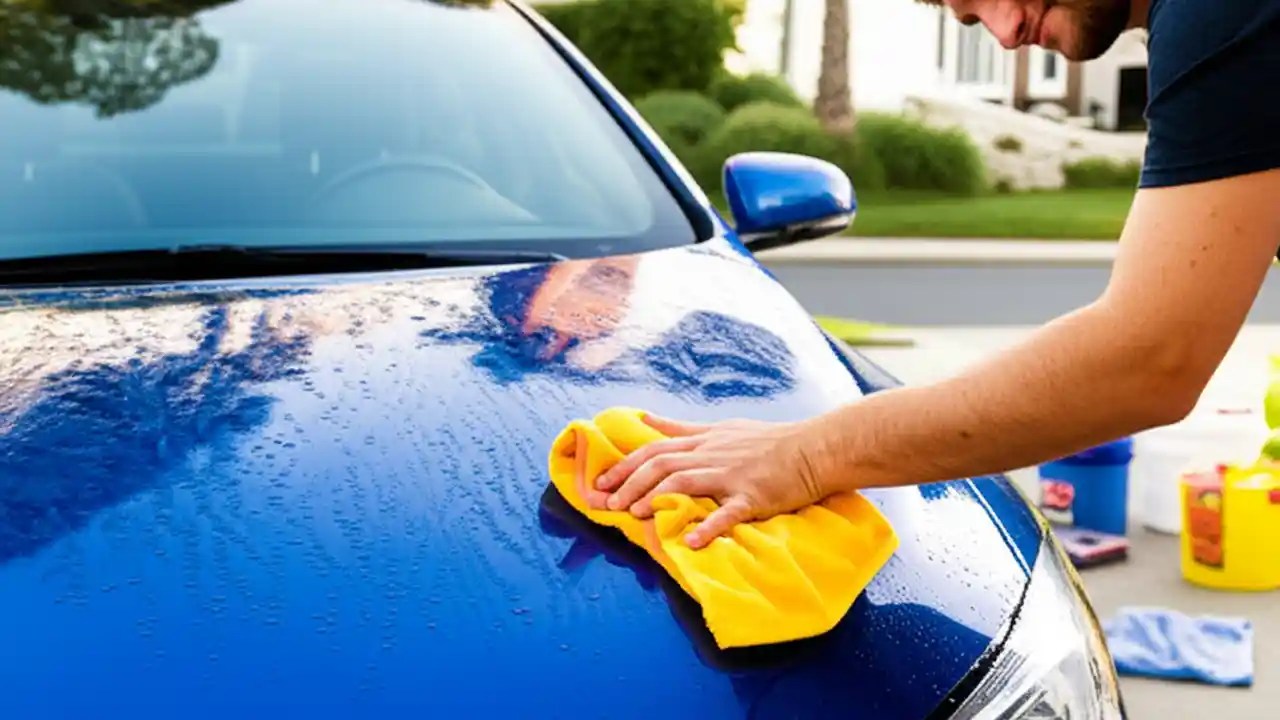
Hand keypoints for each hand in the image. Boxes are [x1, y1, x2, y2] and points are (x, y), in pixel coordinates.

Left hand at [591, 413, 830, 548]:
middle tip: (607, 506)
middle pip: (661, 465)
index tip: (600, 483)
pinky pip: (727, 512)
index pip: (654, 449)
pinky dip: (708, 526)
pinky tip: (691, 543)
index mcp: (704, 440)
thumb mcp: (721, 428)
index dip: (624, 465)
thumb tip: (647, 419)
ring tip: (635, 517)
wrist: (814, 448)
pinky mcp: (753, 495)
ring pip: (685, 482)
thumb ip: (682, 429)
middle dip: (629, 484)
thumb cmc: (769, 441)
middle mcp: (711, 454)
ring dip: (655, 498)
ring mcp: (731, 474)